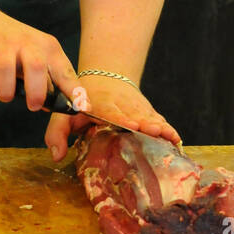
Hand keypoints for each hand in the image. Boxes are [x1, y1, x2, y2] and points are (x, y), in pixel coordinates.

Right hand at [0, 0, 77, 112]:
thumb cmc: (12, 46)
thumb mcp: (35, 55)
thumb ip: (48, 80)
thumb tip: (62, 107)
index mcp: (45, 46)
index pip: (63, 69)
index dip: (73, 90)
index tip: (82, 107)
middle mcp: (24, 41)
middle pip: (35, 66)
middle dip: (35, 92)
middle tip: (32, 105)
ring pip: (3, 72)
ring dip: (3, 92)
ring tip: (3, 93)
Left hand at [44, 75, 181, 161]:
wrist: (106, 78)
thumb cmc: (83, 103)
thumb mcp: (64, 114)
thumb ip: (57, 133)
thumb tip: (57, 155)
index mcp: (101, 106)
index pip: (110, 112)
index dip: (120, 119)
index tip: (130, 124)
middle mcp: (122, 107)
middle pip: (135, 115)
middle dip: (144, 123)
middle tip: (153, 130)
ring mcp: (136, 109)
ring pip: (149, 116)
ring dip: (159, 126)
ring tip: (169, 136)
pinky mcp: (147, 112)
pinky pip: (159, 119)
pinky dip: (168, 129)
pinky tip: (176, 139)